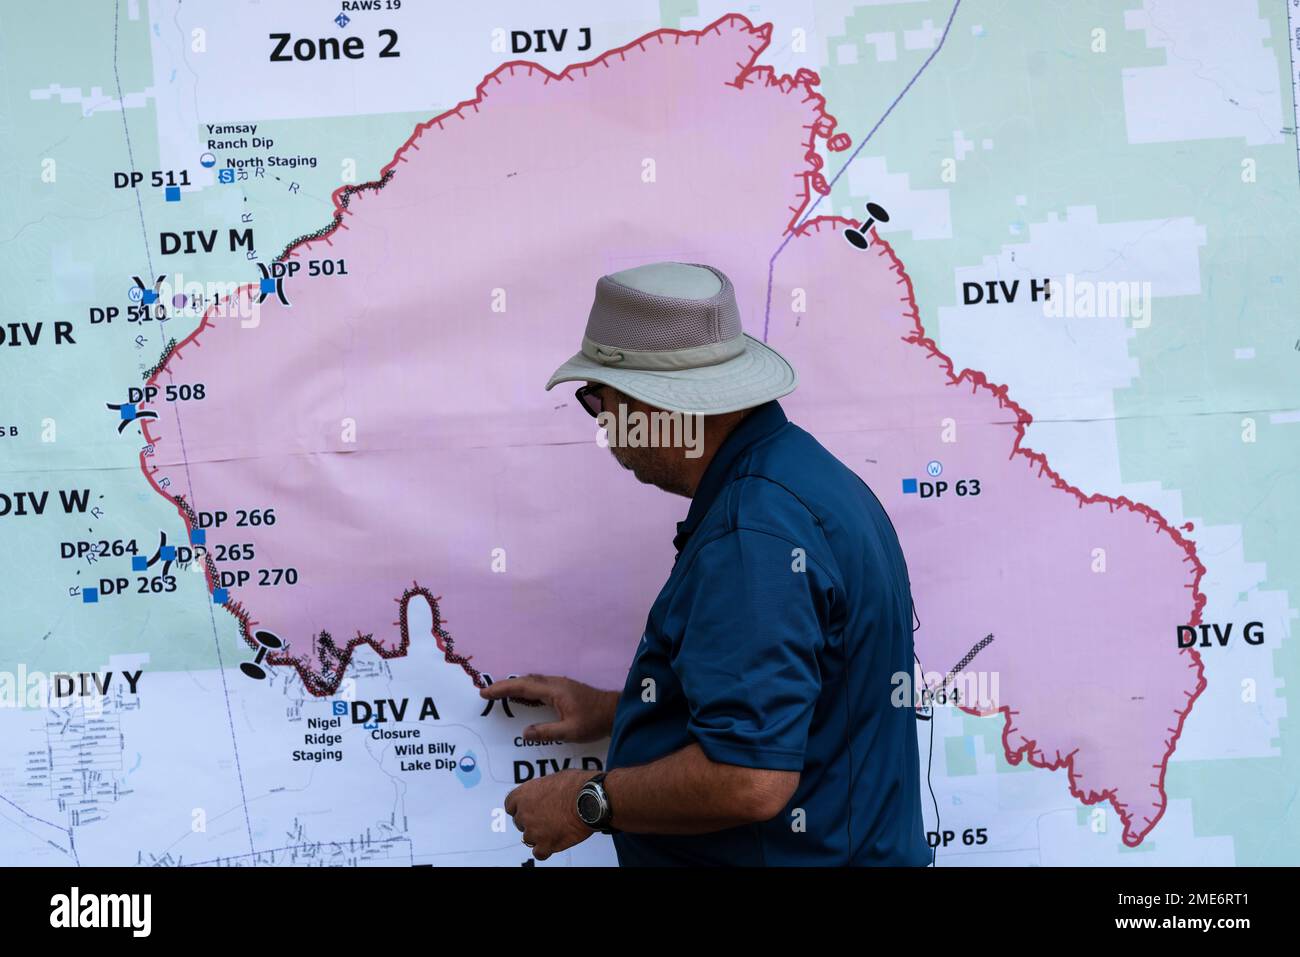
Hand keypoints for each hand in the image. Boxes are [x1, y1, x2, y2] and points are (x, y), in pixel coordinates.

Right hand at [479, 674, 617, 742]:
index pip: (523, 687)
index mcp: (554, 690)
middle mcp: (555, 683)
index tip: (485, 693)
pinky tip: (521, 696)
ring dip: (514, 685)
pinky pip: (538, 685)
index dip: (502, 689)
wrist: (615, 711)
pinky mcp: (564, 689)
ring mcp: (560, 684)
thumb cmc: (595, 721)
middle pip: (525, 681)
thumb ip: (547, 731)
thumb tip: (524, 732)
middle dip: (504, 685)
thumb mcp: (570, 731)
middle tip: (486, 693)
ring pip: (532, 681)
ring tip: (498, 693)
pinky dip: (525, 688)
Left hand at [504, 769, 593, 860]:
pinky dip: (545, 850)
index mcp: (523, 794)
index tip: (526, 808)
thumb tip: (545, 792)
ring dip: (539, 835)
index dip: (520, 807)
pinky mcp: (546, 844)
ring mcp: (534, 830)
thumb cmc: (576, 785)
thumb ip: (542, 789)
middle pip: (520, 822)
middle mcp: (524, 813)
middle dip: (532, 821)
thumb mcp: (554, 778)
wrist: (590, 798)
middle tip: (546, 818)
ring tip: (554, 829)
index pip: (510, 805)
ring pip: (528, 838)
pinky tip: (553, 843)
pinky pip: (539, 853)